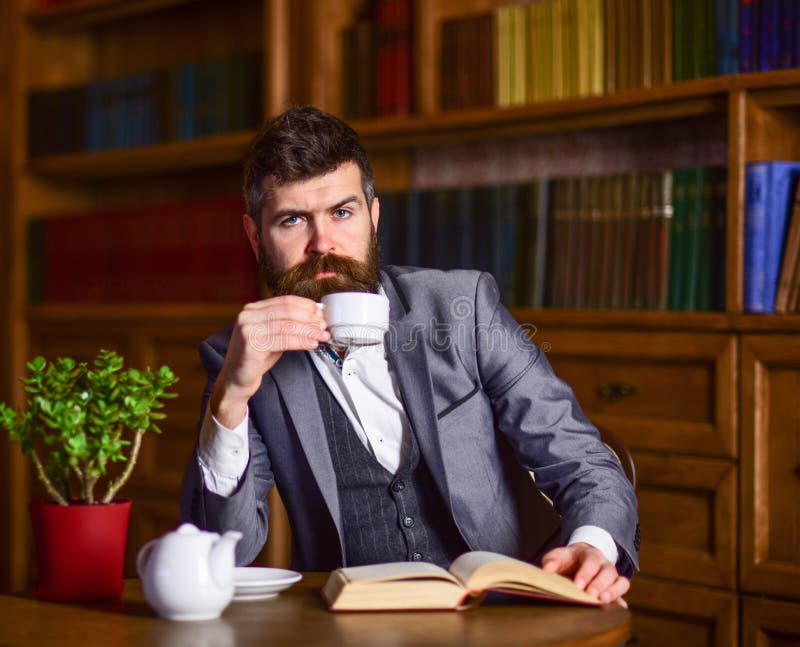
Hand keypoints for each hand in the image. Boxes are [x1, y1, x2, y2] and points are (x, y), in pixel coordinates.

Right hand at [210, 296, 329, 427]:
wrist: (235, 379)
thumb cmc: (256, 357)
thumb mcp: (272, 335)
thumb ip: (288, 324)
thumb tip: (315, 318)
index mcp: (253, 309)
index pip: (284, 300)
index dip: (306, 305)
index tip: (321, 313)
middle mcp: (248, 316)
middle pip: (287, 311)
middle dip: (310, 318)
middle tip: (324, 325)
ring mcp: (248, 329)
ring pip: (287, 325)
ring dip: (308, 330)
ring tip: (322, 335)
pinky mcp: (251, 345)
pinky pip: (283, 340)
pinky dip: (300, 341)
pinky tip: (311, 344)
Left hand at [541, 542, 629, 606]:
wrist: (580, 559)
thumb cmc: (567, 560)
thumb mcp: (558, 556)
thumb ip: (552, 561)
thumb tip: (546, 570)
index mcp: (589, 554)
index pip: (590, 561)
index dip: (585, 573)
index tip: (578, 585)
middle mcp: (604, 564)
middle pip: (607, 572)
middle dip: (599, 584)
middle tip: (591, 595)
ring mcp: (612, 576)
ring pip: (621, 582)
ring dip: (613, 592)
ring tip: (603, 601)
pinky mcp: (616, 588)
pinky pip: (623, 594)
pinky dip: (621, 602)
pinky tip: (617, 610)